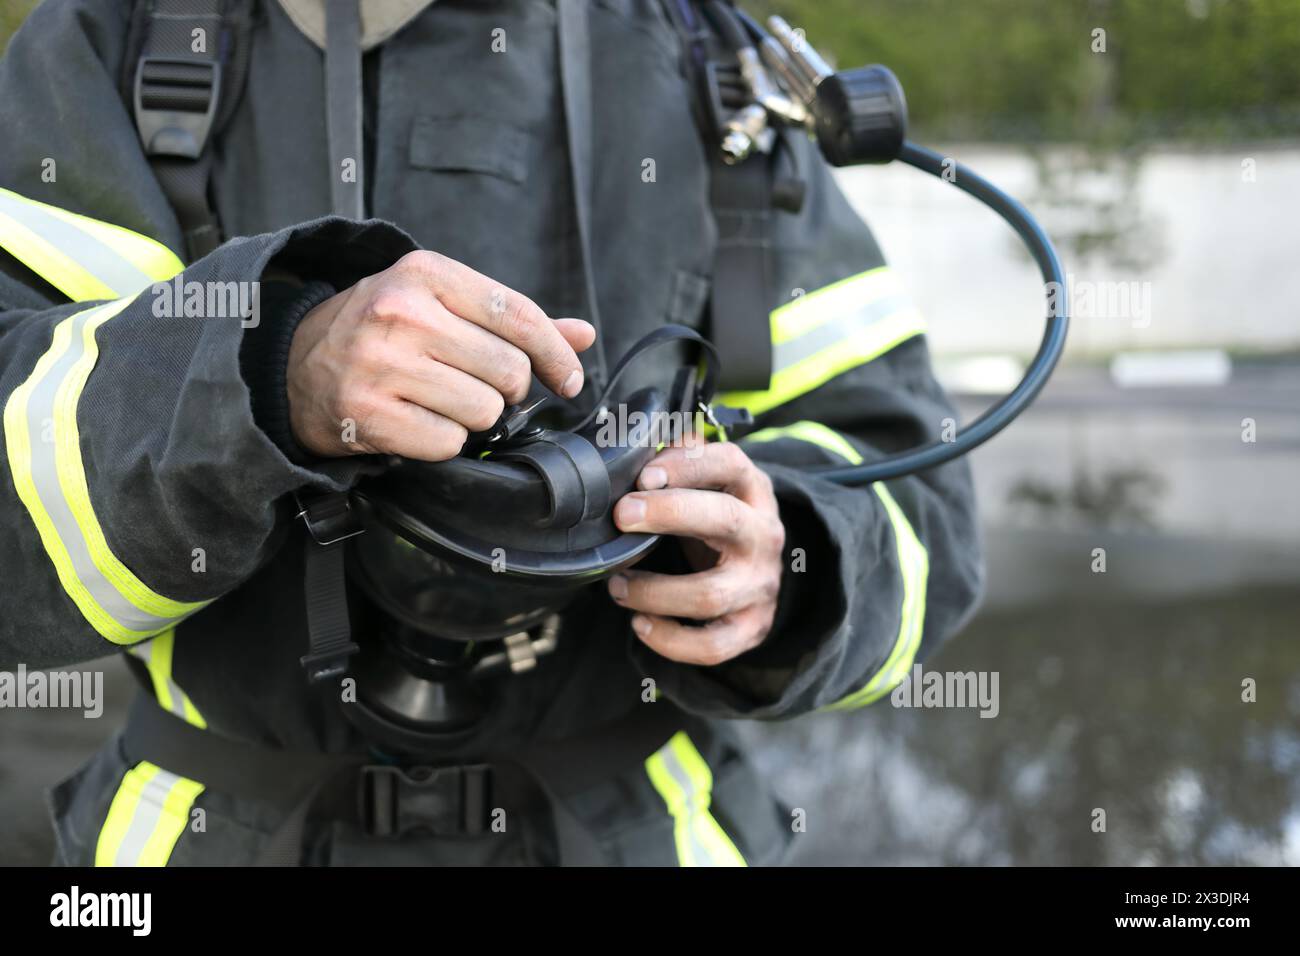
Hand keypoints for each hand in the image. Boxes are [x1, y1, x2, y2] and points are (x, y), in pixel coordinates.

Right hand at [287, 250, 594, 459]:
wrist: (295, 366)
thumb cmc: (383, 332)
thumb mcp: (440, 304)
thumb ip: (512, 319)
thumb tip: (583, 335)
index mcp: (425, 273)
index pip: (518, 315)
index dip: (556, 354)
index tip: (569, 380)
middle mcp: (401, 313)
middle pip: (508, 370)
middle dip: (506, 389)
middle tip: (475, 385)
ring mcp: (381, 364)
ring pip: (484, 411)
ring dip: (474, 417)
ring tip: (441, 402)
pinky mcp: (368, 413)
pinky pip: (449, 443)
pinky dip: (444, 442)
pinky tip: (418, 422)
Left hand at [608, 438, 785, 665]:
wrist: (762, 573)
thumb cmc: (720, 520)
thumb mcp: (711, 484)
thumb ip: (682, 457)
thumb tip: (640, 432)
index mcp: (753, 491)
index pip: (731, 464)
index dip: (688, 465)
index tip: (644, 473)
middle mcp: (763, 536)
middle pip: (726, 521)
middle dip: (670, 514)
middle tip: (622, 515)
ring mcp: (760, 586)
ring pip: (710, 595)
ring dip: (654, 591)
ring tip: (616, 584)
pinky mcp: (751, 628)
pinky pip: (713, 646)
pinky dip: (670, 640)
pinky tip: (640, 623)